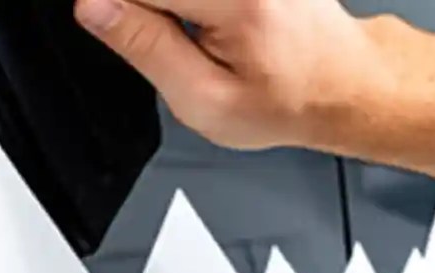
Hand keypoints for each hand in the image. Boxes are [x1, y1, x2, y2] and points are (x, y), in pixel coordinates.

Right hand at [73, 0, 391, 149]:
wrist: (343, 83)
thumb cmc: (284, 101)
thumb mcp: (202, 98)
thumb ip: (144, 47)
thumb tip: (92, 8)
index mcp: (236, 1)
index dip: (119, 14)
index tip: (131, 36)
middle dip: (148, 12)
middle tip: (180, 50)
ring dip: (168, 11)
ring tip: (199, 39)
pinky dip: (185, 7)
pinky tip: (206, 24)